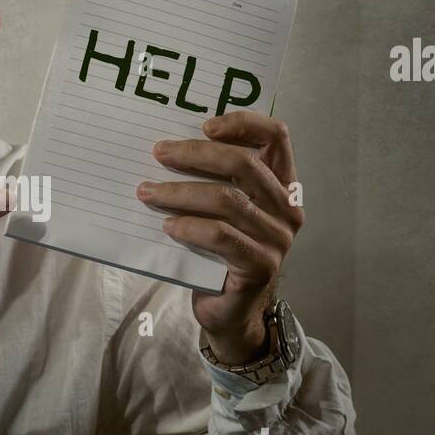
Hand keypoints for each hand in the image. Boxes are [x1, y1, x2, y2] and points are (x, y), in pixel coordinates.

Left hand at [137, 111, 303, 364]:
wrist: (228, 311)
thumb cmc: (217, 253)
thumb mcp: (220, 210)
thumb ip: (213, 179)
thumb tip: (169, 146)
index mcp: (282, 185)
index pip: (276, 137)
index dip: (243, 123)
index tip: (204, 125)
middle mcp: (287, 209)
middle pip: (245, 164)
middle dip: (196, 154)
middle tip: (159, 152)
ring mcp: (277, 240)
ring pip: (228, 200)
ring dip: (180, 192)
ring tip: (148, 192)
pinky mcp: (260, 267)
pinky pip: (221, 237)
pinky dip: (190, 227)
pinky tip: (168, 226)